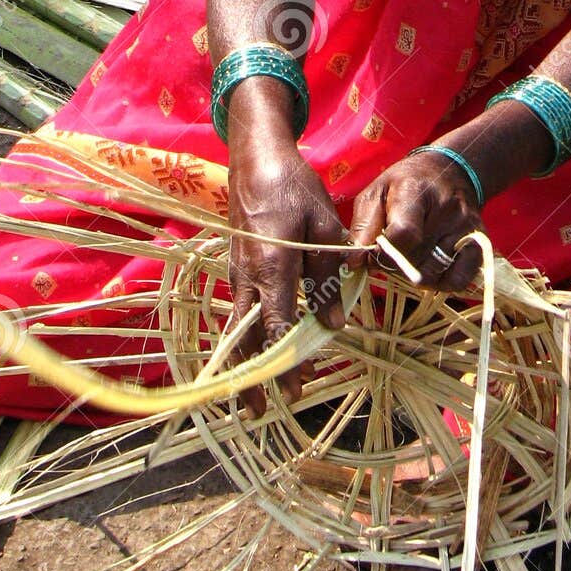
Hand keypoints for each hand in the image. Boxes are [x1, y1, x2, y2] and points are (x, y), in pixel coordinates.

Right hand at [227, 144, 347, 416]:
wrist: (255, 160)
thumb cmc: (294, 189)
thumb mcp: (323, 226)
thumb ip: (328, 274)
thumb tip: (334, 323)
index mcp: (272, 265)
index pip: (277, 325)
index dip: (285, 362)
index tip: (295, 391)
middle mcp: (247, 276)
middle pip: (249, 337)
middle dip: (255, 376)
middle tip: (265, 409)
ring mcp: (237, 273)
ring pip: (241, 327)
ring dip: (253, 358)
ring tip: (265, 390)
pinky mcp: (236, 268)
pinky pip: (241, 310)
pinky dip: (251, 334)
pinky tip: (265, 347)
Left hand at [349, 150, 483, 291]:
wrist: (451, 171)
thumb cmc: (406, 184)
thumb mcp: (377, 192)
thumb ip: (363, 226)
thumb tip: (354, 262)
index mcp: (416, 193)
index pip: (404, 234)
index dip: (382, 253)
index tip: (373, 252)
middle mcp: (447, 211)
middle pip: (415, 260)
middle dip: (394, 266)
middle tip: (391, 253)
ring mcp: (466, 229)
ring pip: (433, 274)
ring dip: (414, 276)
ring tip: (410, 258)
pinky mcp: (480, 244)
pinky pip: (458, 281)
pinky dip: (439, 283)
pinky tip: (430, 269)